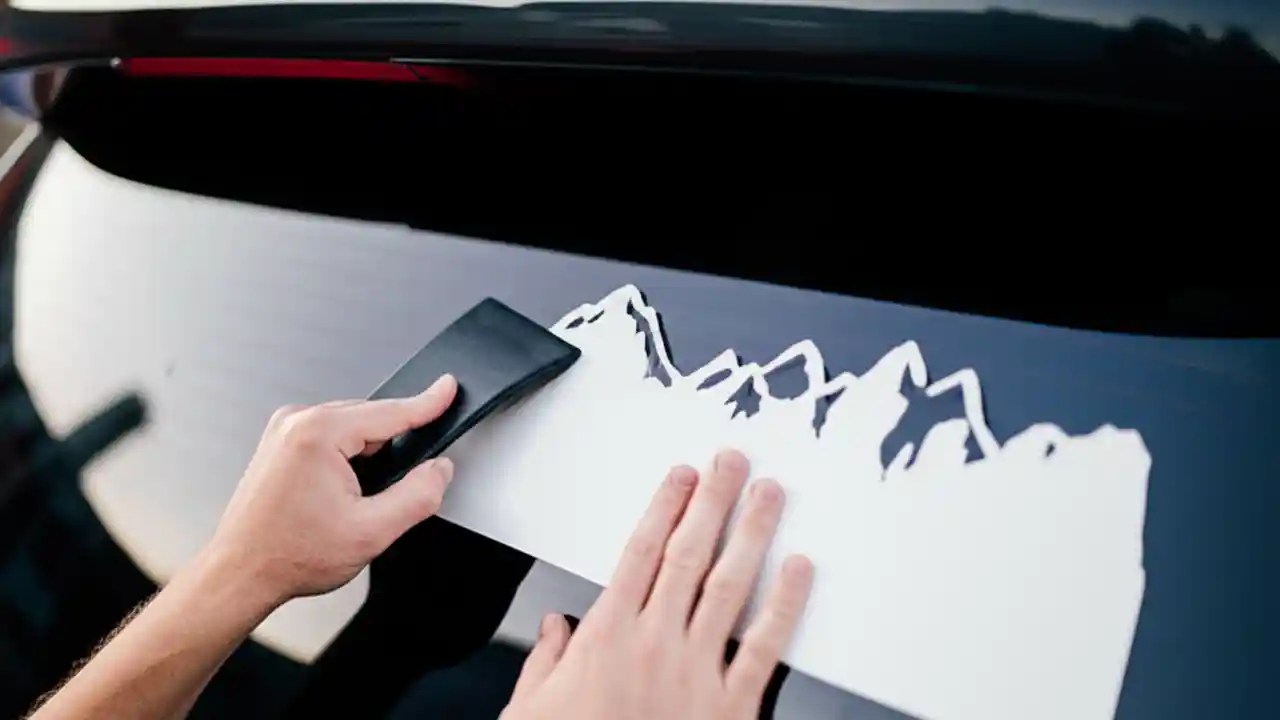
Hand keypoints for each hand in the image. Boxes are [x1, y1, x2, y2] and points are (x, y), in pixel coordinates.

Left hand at [206, 374, 458, 606]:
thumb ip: (418, 496)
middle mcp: (297, 422)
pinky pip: (330, 436)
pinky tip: (340, 494)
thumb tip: (439, 470)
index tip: (448, 388)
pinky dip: (346, 458)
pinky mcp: (280, 443)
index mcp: (319, 433)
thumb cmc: (288, 555)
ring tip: (355, 502)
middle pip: (371, 420)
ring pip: (351, 429)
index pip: (390, 411)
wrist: (240, 573)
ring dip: (367, 456)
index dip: (427, 403)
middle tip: (389, 495)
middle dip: (392, 448)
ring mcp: (284, 430)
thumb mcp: (372, 532)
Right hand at [501, 449, 813, 719]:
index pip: (640, 552)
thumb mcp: (529, 712)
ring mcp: (696, 672)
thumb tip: (554, 628)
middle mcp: (654, 644)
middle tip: (731, 462)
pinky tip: (798, 571)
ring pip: (729, 585)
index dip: (664, 507)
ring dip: (751, 533)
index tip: (681, 475)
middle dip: (712, 500)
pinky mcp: (730, 706)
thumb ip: (544, 663)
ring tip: (769, 496)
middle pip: (689, 554)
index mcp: (606, 638)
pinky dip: (784, 604)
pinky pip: (764, 646)